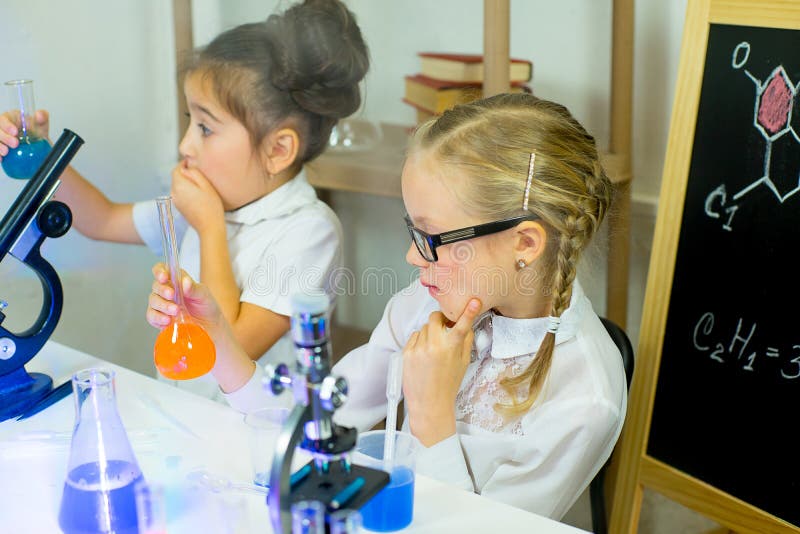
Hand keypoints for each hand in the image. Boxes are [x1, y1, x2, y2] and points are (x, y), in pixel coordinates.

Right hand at [0, 109, 49, 161]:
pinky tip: (1, 159)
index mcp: (10, 119)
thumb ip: (42, 116)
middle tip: (15, 144)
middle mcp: (2, 128)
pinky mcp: (1, 147)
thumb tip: (39, 115)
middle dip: (4, 137)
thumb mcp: (41, 124)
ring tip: (6, 152)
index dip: (7, 126)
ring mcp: (1, 138)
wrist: (37, 146)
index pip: (4, 120)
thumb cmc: (35, 132)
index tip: (15, 132)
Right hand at [146, 263, 222, 331]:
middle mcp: (166, 291)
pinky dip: (158, 318)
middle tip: (172, 296)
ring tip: (176, 311)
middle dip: (162, 290)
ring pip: (153, 301)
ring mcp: (162, 305)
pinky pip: (152, 317)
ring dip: (163, 305)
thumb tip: (185, 281)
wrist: (211, 326)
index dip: (159, 271)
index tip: (164, 277)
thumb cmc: (206, 306)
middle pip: (155, 286)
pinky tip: (167, 321)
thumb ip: (194, 288)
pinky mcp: (160, 319)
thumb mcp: (203, 295)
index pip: (161, 270)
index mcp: (176, 280)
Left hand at [170, 161, 224, 233]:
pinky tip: (198, 196)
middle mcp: (174, 193)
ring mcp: (176, 201)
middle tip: (199, 174)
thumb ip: (195, 173)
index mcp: (180, 185)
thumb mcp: (206, 185)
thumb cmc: (211, 207)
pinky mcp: (179, 208)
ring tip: (200, 186)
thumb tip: (187, 168)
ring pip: (178, 186)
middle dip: (185, 174)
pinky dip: (186, 192)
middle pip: (176, 178)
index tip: (191, 162)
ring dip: (186, 183)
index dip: (184, 164)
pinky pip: (180, 195)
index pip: (176, 169)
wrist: (210, 227)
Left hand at [402, 297, 481, 445]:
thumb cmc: (448, 385)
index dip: (469, 312)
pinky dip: (419, 341)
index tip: (475, 301)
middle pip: (435, 317)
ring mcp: (419, 348)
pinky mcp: (407, 352)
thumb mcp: (463, 363)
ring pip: (425, 327)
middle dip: (440, 320)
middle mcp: (434, 345)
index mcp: (452, 348)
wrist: (429, 403)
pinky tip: (424, 356)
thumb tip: (466, 325)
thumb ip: (465, 341)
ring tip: (433, 351)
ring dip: (430, 333)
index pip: (462, 325)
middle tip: (444, 329)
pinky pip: (414, 336)